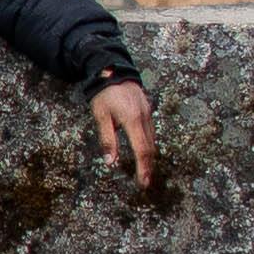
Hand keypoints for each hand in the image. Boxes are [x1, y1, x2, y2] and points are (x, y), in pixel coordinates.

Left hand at [88, 76, 157, 191]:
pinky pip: (151, 132)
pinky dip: (149, 145)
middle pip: (150, 148)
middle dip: (148, 167)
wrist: (114, 70)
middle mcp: (144, 118)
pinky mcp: (147, 111)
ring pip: (152, 141)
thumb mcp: (101, 116)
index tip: (142, 183)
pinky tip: (144, 152)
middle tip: (144, 183)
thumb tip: (110, 162)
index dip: (143, 169)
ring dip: (149, 157)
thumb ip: (107, 140)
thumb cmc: (104, 94)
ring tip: (144, 171)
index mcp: (133, 120)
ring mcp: (148, 114)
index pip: (142, 150)